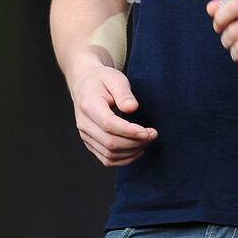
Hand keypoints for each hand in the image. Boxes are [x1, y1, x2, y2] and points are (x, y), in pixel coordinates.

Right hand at [64, 52, 156, 166]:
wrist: (85, 84)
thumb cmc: (102, 80)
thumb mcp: (115, 78)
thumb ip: (124, 93)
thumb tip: (132, 108)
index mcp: (89, 105)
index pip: (109, 125)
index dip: (130, 131)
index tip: (148, 132)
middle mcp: (84, 124)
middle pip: (110, 143)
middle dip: (135, 143)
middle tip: (153, 135)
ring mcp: (85, 135)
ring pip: (109, 155)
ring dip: (132, 152)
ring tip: (147, 141)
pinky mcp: (90, 143)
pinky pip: (106, 159)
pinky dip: (124, 159)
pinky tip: (137, 150)